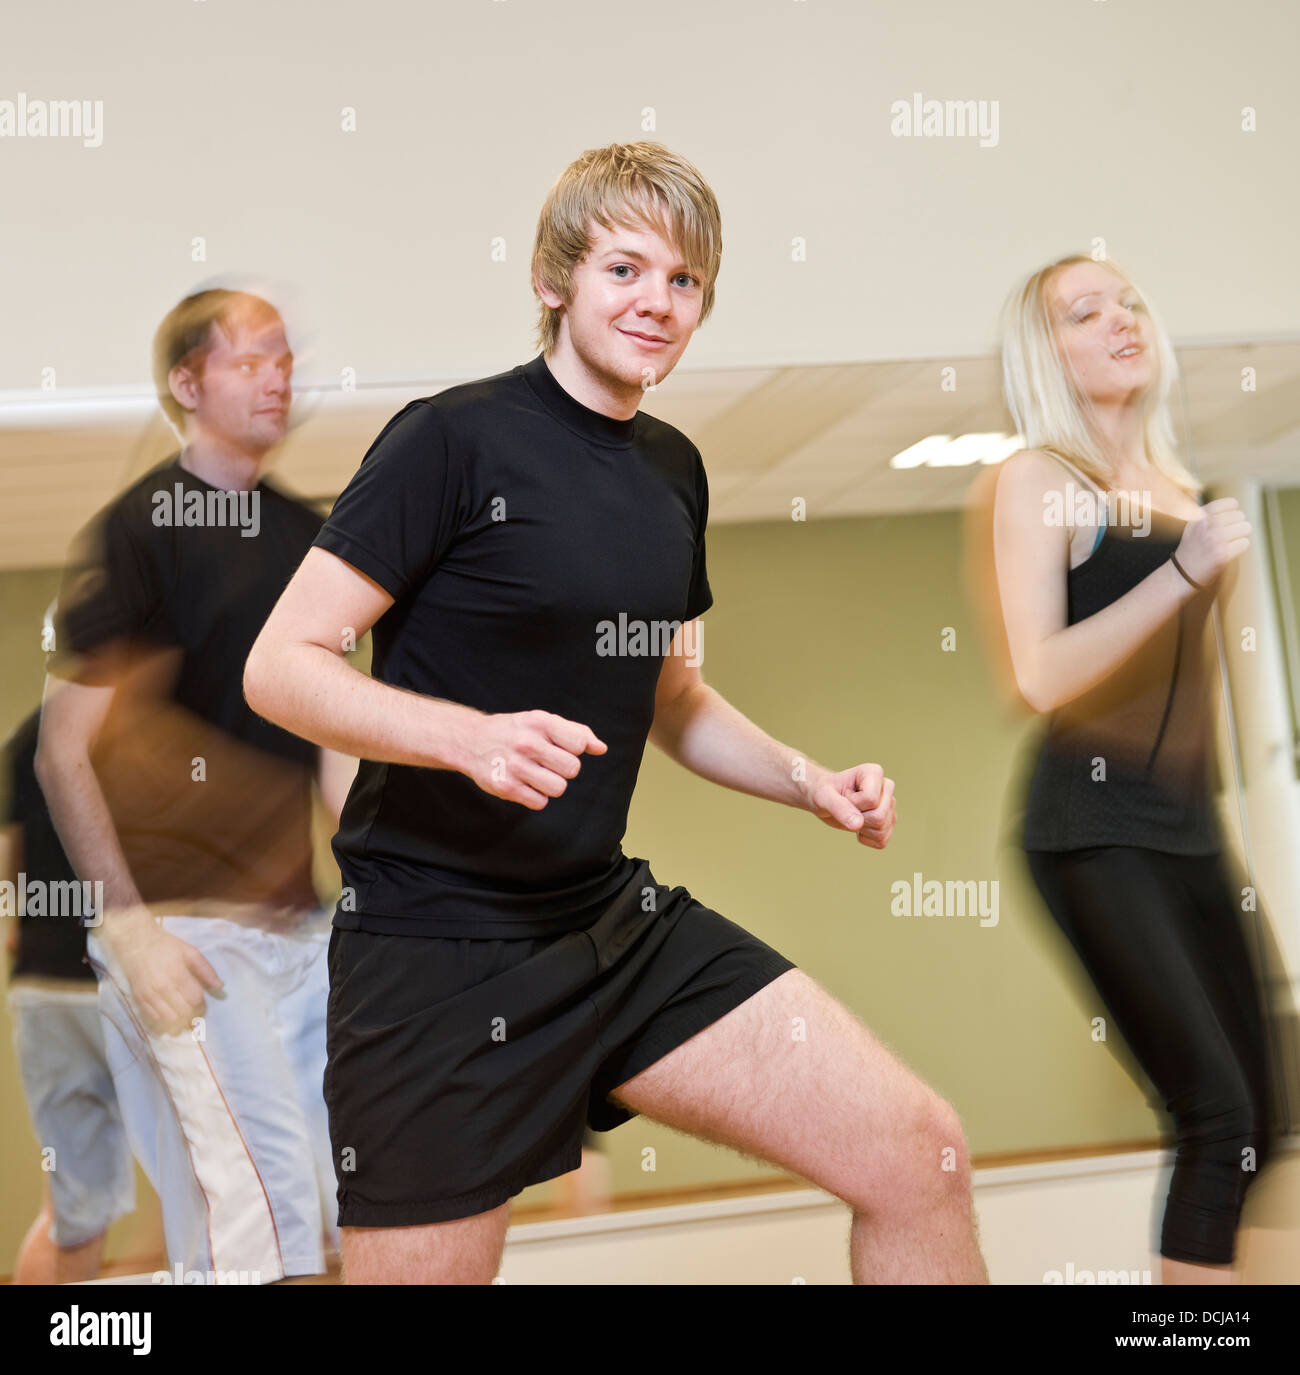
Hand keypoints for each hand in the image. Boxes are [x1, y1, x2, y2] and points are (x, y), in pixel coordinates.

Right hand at [100, 909, 222, 1036]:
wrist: (136, 944)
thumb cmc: (166, 947)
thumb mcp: (190, 952)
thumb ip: (206, 970)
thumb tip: (220, 986)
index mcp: (177, 975)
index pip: (195, 1000)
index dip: (202, 1003)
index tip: (201, 1000)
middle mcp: (162, 988)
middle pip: (183, 1013)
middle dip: (192, 1013)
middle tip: (193, 1008)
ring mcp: (149, 996)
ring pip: (169, 1020)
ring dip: (179, 1020)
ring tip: (182, 1012)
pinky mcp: (139, 1001)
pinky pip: (153, 1020)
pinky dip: (164, 1021)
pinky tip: (169, 1013)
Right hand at [459, 709, 606, 809]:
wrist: (470, 740)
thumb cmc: (515, 731)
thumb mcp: (542, 721)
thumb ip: (575, 732)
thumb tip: (601, 748)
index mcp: (539, 722)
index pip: (579, 744)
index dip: (574, 750)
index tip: (560, 748)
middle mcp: (526, 743)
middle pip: (572, 769)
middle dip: (564, 769)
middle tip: (548, 763)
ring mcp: (515, 766)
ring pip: (558, 788)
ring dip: (551, 785)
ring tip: (537, 774)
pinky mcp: (505, 787)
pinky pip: (540, 802)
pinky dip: (537, 797)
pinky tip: (525, 784)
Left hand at [809, 764, 896, 848]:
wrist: (825, 800)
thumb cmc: (824, 793)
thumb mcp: (824, 797)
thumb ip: (839, 807)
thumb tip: (857, 824)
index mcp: (874, 773)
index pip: (871, 799)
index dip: (853, 804)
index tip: (844, 796)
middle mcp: (886, 787)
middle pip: (879, 817)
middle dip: (857, 818)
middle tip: (847, 807)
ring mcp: (890, 806)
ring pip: (882, 830)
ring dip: (861, 829)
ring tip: (852, 815)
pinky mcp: (889, 822)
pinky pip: (882, 840)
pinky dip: (866, 838)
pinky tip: (858, 826)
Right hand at [1175, 498, 1250, 585]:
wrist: (1181, 573)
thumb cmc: (1192, 548)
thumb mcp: (1194, 525)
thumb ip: (1210, 513)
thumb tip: (1236, 505)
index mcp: (1200, 516)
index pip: (1231, 504)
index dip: (1233, 514)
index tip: (1227, 524)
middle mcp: (1206, 525)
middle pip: (1241, 516)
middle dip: (1237, 526)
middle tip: (1226, 537)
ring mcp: (1214, 539)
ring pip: (1245, 528)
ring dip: (1240, 536)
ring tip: (1228, 544)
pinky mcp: (1222, 554)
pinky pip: (1245, 543)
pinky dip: (1240, 548)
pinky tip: (1228, 553)